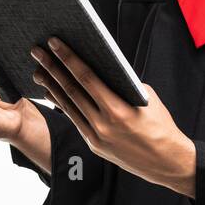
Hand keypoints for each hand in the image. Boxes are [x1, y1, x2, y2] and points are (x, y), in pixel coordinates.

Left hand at [30, 36, 195, 196]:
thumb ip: (121, 84)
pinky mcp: (94, 145)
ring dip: (51, 87)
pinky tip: (52, 93)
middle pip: (71, 90)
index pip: (86, 78)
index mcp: (118, 110)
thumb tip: (100, 70)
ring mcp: (96, 137)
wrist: (167, 162)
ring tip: (38, 71)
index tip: (55, 43)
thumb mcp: (146, 98)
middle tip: (37, 52)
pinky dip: (62, 105)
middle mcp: (103, 125)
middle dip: (52, 68)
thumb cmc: (160, 124)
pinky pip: (75, 120)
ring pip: (68, 106)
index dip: (69, 58)